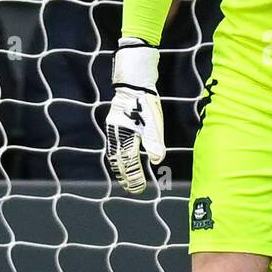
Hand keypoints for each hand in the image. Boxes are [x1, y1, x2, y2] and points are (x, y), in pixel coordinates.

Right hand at [106, 40, 165, 193]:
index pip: (129, 163)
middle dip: (125, 176)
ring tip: (126, 178)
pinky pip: (114, 146)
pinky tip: (124, 158)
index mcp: (125, 137)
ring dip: (120, 168)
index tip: (139, 189)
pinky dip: (118, 157)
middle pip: (118, 162)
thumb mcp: (154, 123)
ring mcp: (113, 129)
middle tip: (132, 189)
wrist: (134, 81)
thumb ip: (154, 143)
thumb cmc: (145, 102)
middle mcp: (116, 135)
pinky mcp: (115, 124)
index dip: (134, 177)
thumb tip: (157, 161)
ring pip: (114, 154)